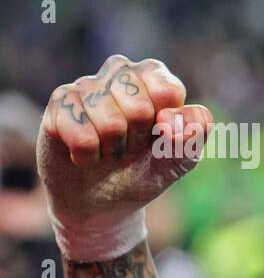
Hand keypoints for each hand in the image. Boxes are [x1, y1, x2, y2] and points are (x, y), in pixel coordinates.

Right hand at [38, 55, 211, 259]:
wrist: (103, 202)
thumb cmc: (144, 173)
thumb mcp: (176, 162)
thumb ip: (190, 139)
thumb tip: (174, 119)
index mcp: (155, 80)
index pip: (168, 89)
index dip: (166, 124)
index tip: (159, 136)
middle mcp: (121, 75)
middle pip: (139, 106)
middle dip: (138, 139)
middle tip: (130, 146)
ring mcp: (87, 86)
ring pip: (109, 121)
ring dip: (112, 148)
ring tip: (108, 150)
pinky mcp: (59, 104)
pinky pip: (80, 133)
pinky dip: (88, 155)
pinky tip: (85, 154)